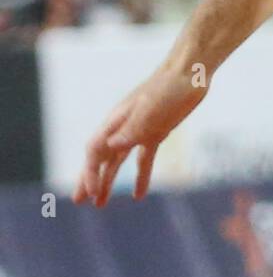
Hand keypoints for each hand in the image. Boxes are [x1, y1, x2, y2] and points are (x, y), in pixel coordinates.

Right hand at [73, 63, 208, 206]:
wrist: (189, 72)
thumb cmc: (169, 87)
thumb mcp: (152, 109)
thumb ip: (133, 129)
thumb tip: (111, 147)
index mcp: (117, 120)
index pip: (95, 151)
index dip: (90, 173)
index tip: (92, 193)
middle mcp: (123, 127)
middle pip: (100, 157)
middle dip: (89, 179)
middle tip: (79, 201)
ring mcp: (139, 130)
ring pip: (118, 161)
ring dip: (109, 181)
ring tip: (100, 203)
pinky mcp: (156, 133)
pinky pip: (143, 159)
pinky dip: (140, 176)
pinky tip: (139, 195)